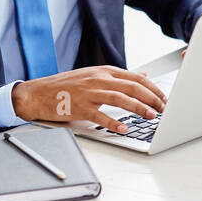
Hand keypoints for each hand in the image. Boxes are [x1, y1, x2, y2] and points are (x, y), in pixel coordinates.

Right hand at [10, 65, 167, 132]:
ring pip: (120, 99)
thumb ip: (119, 76)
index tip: (164, 98)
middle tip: (163, 109)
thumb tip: (143, 74)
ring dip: (139, 108)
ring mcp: (89, 93)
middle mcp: (98, 79)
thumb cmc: (66, 86)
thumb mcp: (94, 74)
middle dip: (152, 98)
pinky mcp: (79, 107)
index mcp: (104, 71)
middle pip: (132, 87)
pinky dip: (113, 123)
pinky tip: (124, 129)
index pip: (136, 78)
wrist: (37, 93)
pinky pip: (100, 116)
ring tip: (151, 116)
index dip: (153, 88)